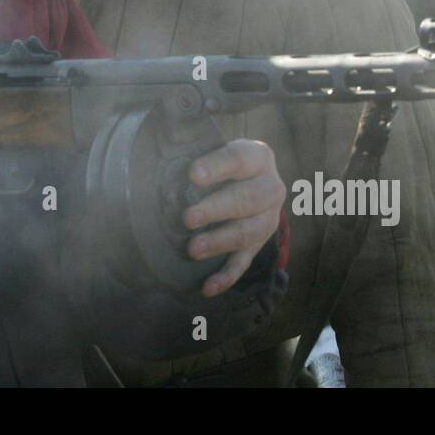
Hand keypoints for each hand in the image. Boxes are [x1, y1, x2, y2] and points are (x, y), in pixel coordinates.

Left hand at [183, 139, 285, 297]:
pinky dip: (227, 277)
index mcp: (259, 157)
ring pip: (247, 232)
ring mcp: (268, 218)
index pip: (238, 160)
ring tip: (193, 249)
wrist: (254, 177)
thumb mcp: (218, 147)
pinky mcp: (260, 244)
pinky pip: (244, 262)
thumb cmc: (225, 161)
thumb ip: (198, 150)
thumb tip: (164, 156)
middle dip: (216, 209)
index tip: (192, 174)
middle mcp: (270, 188)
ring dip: (219, 242)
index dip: (216, 167)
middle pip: (246, 199)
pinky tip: (209, 287)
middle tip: (188, 218)